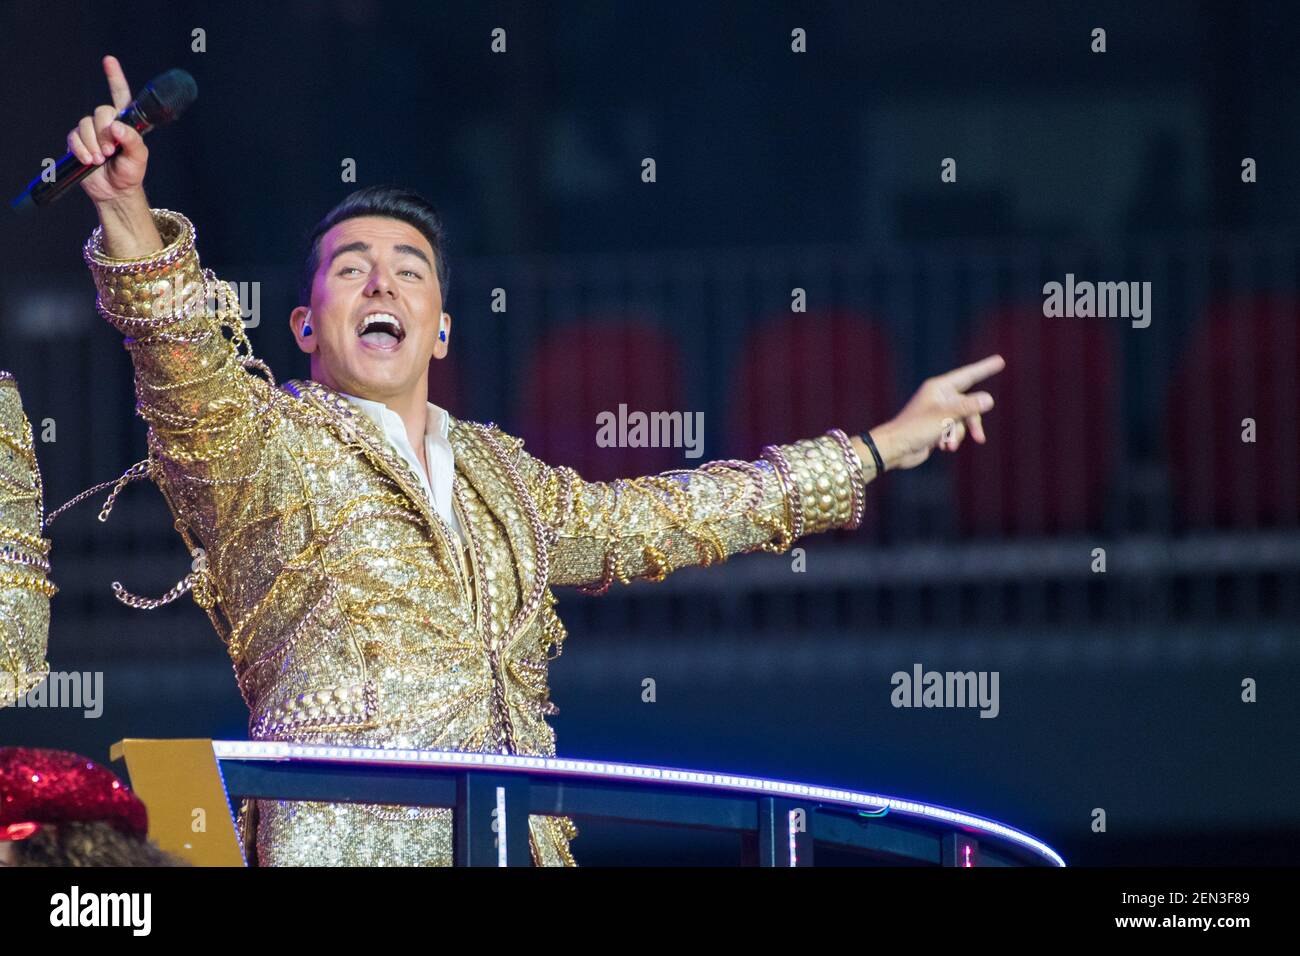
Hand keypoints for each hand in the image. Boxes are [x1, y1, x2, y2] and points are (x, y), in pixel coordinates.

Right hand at [67, 55, 148, 205]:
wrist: (114, 192)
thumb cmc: (130, 173)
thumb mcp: (139, 158)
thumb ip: (133, 140)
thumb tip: (116, 127)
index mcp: (125, 123)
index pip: (120, 95)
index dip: (114, 77)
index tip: (109, 60)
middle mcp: (107, 123)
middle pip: (101, 112)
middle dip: (105, 132)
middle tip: (110, 151)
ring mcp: (91, 132)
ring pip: (85, 124)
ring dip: (93, 143)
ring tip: (101, 159)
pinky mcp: (78, 142)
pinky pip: (74, 137)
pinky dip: (81, 149)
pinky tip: (89, 161)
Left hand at [865, 354, 1005, 471]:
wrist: (896, 449)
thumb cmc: (915, 429)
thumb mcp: (945, 417)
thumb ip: (968, 407)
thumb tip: (989, 399)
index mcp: (939, 388)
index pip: (968, 375)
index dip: (984, 368)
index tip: (1000, 361)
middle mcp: (939, 397)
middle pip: (969, 405)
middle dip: (972, 423)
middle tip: (979, 437)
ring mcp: (938, 413)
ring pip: (963, 421)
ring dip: (958, 435)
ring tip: (947, 445)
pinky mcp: (936, 427)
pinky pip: (954, 431)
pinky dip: (951, 439)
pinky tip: (942, 447)